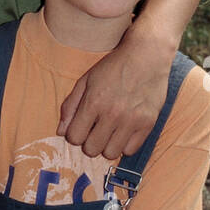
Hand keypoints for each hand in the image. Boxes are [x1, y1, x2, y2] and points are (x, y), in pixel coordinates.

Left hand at [57, 28, 172, 159]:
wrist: (147, 56)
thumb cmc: (114, 67)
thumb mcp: (86, 80)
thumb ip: (71, 106)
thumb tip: (61, 131)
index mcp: (93, 102)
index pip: (74, 138)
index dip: (75, 134)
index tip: (81, 126)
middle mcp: (112, 114)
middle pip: (91, 150)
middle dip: (89, 142)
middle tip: (95, 130)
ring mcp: (132, 120)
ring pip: (110, 154)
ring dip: (107, 145)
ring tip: (110, 131)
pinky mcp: (148, 124)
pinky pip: (130, 150)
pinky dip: (124, 144)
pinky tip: (124, 131)